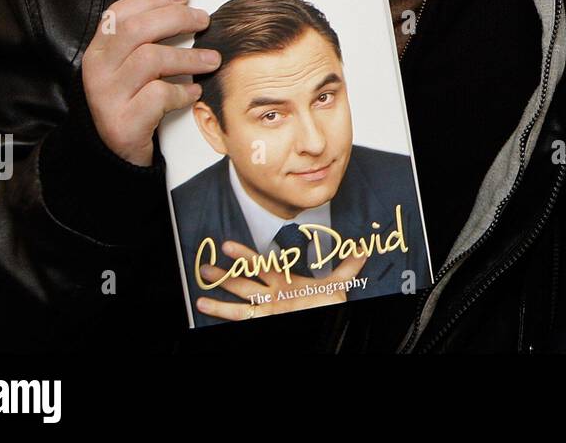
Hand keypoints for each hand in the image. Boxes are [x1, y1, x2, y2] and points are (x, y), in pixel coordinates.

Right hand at [81, 0, 219, 165]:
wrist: (114, 153)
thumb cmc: (133, 102)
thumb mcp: (130, 68)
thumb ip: (147, 41)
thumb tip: (187, 9)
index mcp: (99, 50)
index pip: (120, 12)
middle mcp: (97, 69)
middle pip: (137, 29)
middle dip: (176, 19)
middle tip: (204, 20)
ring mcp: (106, 96)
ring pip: (150, 59)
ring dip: (188, 58)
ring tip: (212, 60)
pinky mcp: (122, 122)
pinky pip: (158, 95)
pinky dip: (182, 92)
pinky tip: (194, 93)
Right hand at [194, 239, 367, 321]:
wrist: (327, 317)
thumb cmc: (327, 304)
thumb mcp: (338, 283)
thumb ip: (348, 265)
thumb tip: (363, 247)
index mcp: (283, 281)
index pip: (261, 265)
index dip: (244, 255)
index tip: (226, 246)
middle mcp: (271, 294)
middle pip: (244, 282)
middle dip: (226, 274)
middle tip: (206, 265)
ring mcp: (266, 308)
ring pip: (239, 298)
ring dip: (221, 291)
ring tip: (202, 283)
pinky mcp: (265, 320)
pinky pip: (241, 316)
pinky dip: (222, 311)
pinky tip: (205, 305)